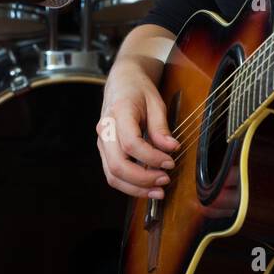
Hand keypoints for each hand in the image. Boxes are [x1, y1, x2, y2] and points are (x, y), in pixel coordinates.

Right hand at [97, 61, 178, 199]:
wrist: (121, 82)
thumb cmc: (139, 91)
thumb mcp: (156, 102)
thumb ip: (161, 127)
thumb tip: (171, 148)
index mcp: (119, 112)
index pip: (131, 143)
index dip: (151, 157)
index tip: (171, 162)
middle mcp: (105, 128)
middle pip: (117, 164)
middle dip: (143, 179)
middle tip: (165, 180)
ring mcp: (101, 141)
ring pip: (112, 174)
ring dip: (135, 188)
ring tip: (158, 191)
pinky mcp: (104, 150)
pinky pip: (112, 173)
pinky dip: (129, 185)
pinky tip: (147, 187)